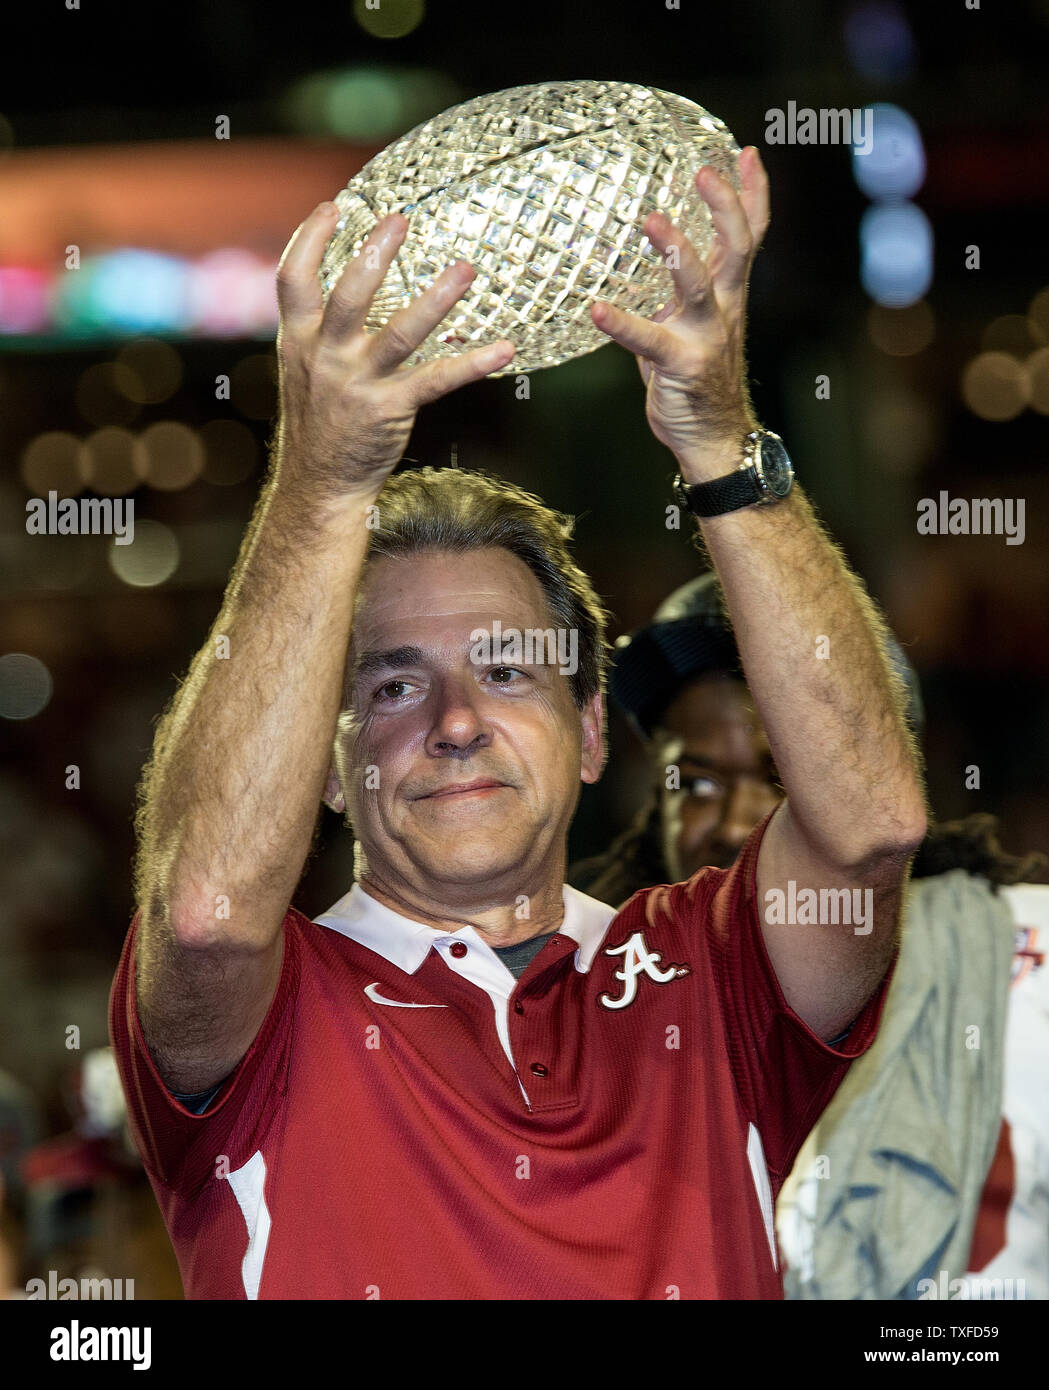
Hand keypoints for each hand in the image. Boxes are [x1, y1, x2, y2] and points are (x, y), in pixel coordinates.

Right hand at [273, 204, 514, 498]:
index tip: (334, 207)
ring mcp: (358, 384)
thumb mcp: (303, 370)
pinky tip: (504, 350)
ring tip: (466, 271)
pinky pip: (437, 380)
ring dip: (436, 300)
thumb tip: (348, 284)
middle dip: (374, 254)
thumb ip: (319, 330)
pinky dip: (473, 364)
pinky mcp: (391, 410)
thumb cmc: (319, 423)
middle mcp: (326, 357)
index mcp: (298, 341)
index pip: (293, 280)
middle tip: (401, 219)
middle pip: (349, 295)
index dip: (309, 239)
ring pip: (400, 333)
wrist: (320, 484)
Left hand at [590, 145, 769, 481]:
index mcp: (728, 294)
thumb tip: (638, 260)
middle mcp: (724, 309)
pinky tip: (599, 310)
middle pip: (737, 247)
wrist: (714, 438)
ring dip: (677, 251)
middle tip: (704, 170)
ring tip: (651, 221)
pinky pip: (650, 340)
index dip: (752, 194)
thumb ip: (671, 292)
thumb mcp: (690, 324)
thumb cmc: (696, 380)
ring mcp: (706, 336)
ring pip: (700, 285)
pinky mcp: (682, 365)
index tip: (744, 152)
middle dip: (726, 206)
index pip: (749, 235)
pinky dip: (624, 324)